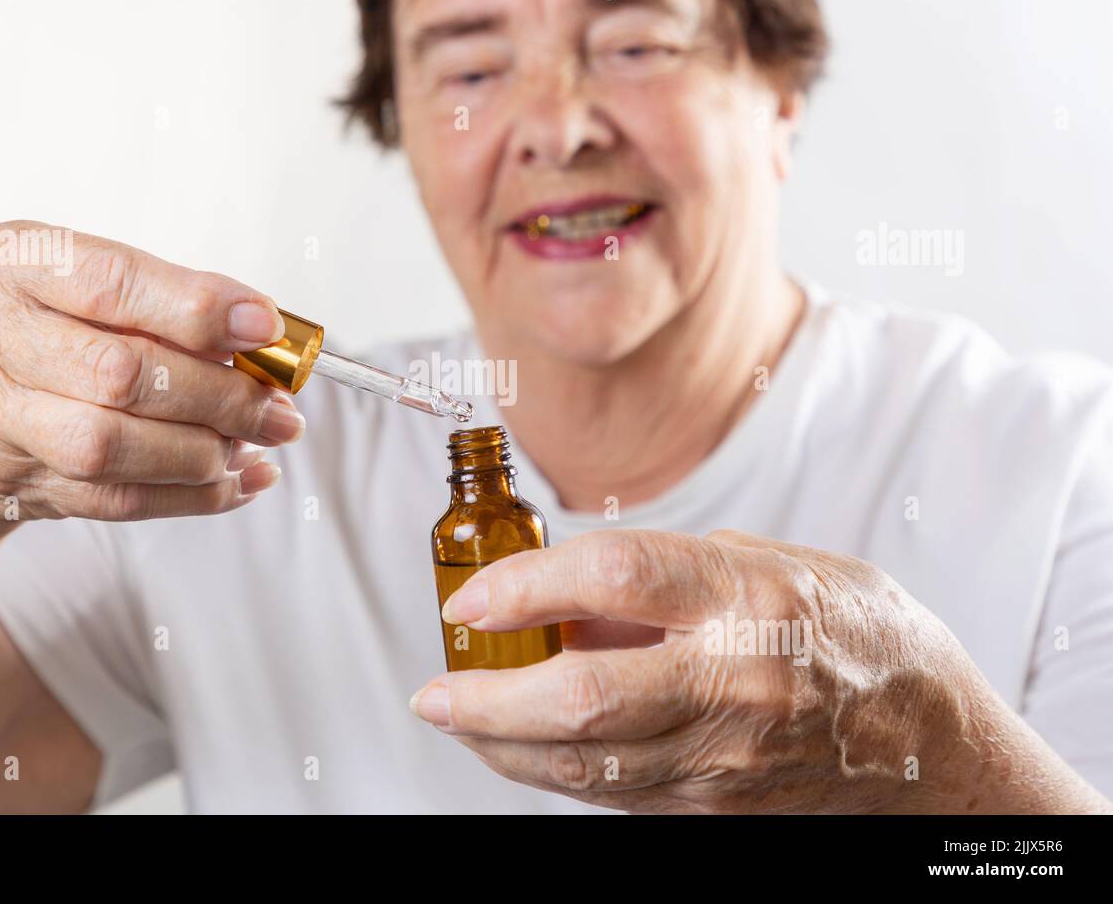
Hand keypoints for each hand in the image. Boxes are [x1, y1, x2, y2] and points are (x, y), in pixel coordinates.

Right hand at [0, 221, 303, 522]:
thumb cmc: (53, 334)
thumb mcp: (95, 288)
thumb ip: (173, 300)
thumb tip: (262, 329)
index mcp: (9, 265)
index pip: (110, 283)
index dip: (197, 309)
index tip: (265, 327)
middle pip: (119, 373)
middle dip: (219, 394)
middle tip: (278, 406)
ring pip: (111, 447)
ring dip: (205, 450)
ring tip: (257, 439)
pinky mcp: (15, 483)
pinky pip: (118, 500)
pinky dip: (193, 494)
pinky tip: (240, 478)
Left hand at [409, 528, 1096, 812]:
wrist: (934, 743)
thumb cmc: (855, 632)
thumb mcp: (773, 562)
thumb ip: (668, 573)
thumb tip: (562, 589)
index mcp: (752, 596)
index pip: (615, 576)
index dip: (526, 583)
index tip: (473, 596)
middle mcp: (737, 680)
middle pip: (583, 695)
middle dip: (487, 698)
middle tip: (434, 689)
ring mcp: (726, 756)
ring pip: (584, 762)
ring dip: (502, 744)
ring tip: (457, 717)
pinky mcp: (715, 806)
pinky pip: (610, 792)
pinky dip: (549, 770)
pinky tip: (516, 746)